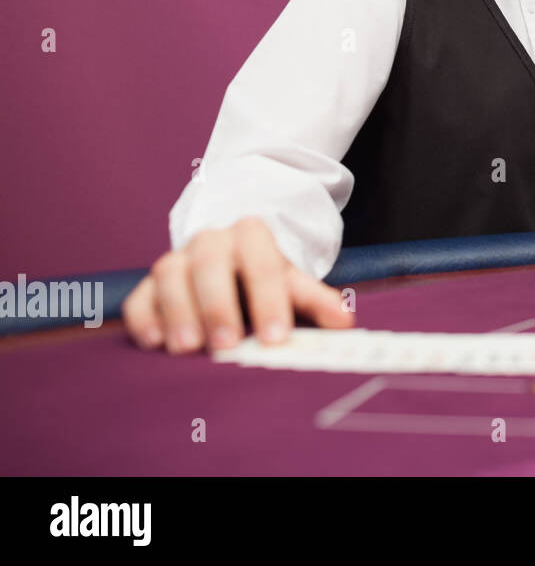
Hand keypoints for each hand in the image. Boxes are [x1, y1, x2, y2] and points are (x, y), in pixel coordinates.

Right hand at [123, 217, 353, 354]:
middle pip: (209, 265)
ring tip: (188, 348)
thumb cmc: (264, 277)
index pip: (263, 264)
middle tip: (226, 344)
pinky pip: (139, 295)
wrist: (231, 258)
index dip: (270, 300)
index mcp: (251, 236)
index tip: (277, 337)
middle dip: (218, 305)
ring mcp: (176, 259)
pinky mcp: (149, 284)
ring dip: (178, 312)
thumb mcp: (293, 282)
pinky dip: (144, 317)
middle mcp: (210, 242)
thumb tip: (345, 321)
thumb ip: (316, 300)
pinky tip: (154, 341)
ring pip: (170, 275)